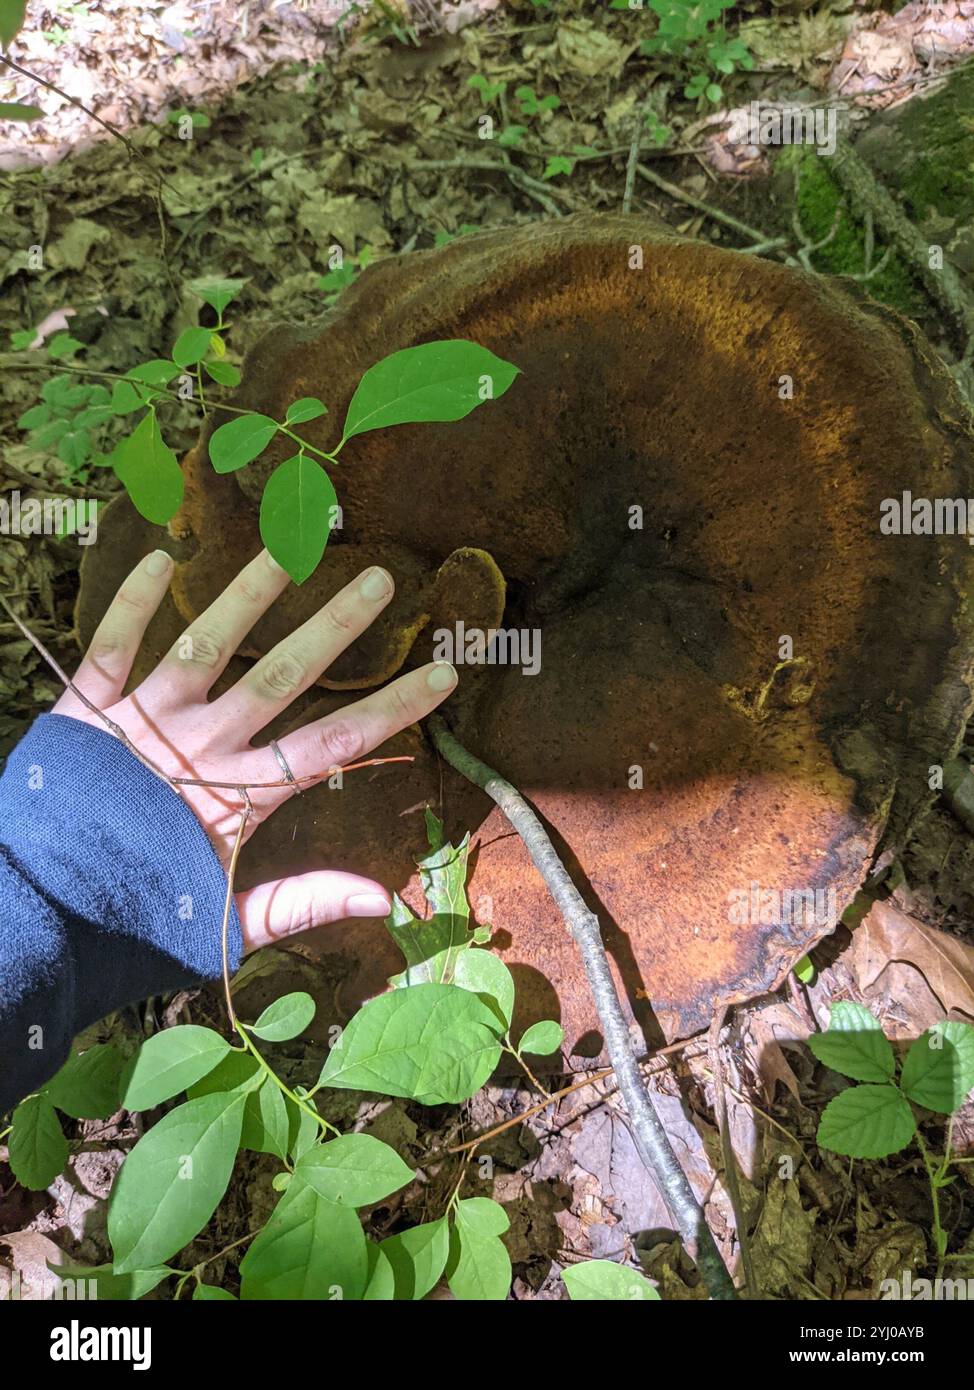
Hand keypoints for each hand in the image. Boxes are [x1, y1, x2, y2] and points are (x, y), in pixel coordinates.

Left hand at [54, 548, 456, 951]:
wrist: (35, 916)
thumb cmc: (136, 922)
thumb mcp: (225, 928)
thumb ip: (301, 904)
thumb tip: (383, 898)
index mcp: (241, 795)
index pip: (334, 744)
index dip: (392, 708)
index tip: (440, 672)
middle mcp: (201, 746)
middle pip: (282, 677)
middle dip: (335, 628)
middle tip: (378, 579)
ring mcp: (144, 722)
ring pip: (205, 644)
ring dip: (247, 594)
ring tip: (287, 547)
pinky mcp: (88, 711)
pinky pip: (112, 646)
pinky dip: (133, 603)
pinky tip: (160, 558)